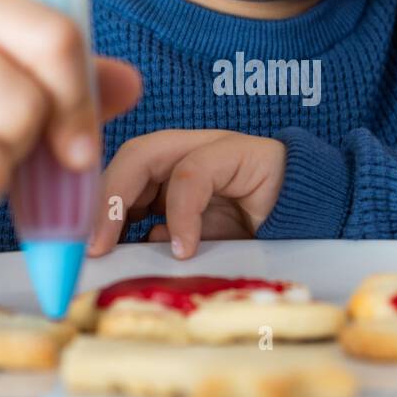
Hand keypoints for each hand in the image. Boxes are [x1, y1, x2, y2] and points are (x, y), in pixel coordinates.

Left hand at [87, 129, 286, 258]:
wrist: (320, 215)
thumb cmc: (259, 230)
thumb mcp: (202, 243)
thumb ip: (165, 241)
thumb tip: (125, 251)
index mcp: (169, 173)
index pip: (119, 176)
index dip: (93, 206)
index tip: (75, 247)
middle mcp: (183, 151)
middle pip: (125, 158)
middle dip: (99, 200)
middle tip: (90, 246)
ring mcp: (211, 146)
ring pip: (148, 154)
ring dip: (122, 200)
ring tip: (112, 244)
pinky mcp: (239, 151)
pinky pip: (195, 173)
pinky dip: (182, 211)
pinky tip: (184, 246)